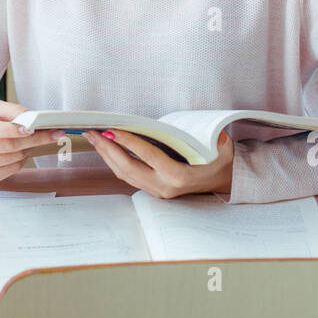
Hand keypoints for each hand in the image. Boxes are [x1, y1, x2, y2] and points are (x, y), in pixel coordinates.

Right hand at [0, 101, 65, 184]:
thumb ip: (8, 109)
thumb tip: (29, 116)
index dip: (14, 129)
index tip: (34, 126)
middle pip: (7, 146)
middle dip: (34, 139)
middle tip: (52, 134)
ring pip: (13, 158)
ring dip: (29, 148)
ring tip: (34, 139)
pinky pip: (12, 169)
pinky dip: (22, 159)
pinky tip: (21, 151)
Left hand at [84, 129, 234, 198]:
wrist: (225, 183)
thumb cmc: (222, 162)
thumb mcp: (223, 148)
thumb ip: (215, 138)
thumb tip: (204, 127)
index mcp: (179, 176)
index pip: (147, 155)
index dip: (128, 142)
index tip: (112, 129)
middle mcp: (164, 186)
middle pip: (128, 168)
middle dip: (107, 149)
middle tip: (92, 132)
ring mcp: (157, 191)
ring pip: (124, 174)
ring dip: (106, 155)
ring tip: (93, 138)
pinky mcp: (152, 190)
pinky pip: (128, 176)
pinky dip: (114, 162)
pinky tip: (106, 149)